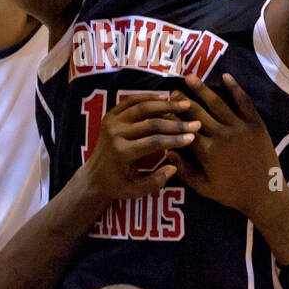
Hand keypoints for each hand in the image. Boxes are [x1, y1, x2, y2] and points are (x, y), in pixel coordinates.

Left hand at [83, 93, 199, 201]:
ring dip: (165, 104)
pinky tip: (164, 98)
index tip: (192, 137)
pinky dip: (148, 97)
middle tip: (195, 121)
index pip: (154, 142)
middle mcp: (115, 135)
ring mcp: (111, 122)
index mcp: (122, 153)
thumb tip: (173, 166)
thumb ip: (155, 182)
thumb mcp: (136, 190)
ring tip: (184, 104)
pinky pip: (130, 101)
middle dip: (176, 123)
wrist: (93, 177)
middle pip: (151, 123)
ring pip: (141, 107)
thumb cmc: (118, 185)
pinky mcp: (109, 115)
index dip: (175, 139)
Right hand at [168, 72, 288, 220]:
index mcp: (206, 151)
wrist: (265, 195)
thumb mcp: (203, 187)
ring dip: (202, 89)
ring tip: (190, 76)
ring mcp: (239, 127)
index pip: (183, 129)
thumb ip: (184, 169)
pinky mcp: (256, 125)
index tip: (162, 108)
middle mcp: (221, 135)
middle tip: (172, 90)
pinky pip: (244, 102)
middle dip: (182, 100)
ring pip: (217, 103)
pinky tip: (225, 76)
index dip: (171, 117)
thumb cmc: (232, 194)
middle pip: (197, 112)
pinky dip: (235, 88)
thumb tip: (167, 150)